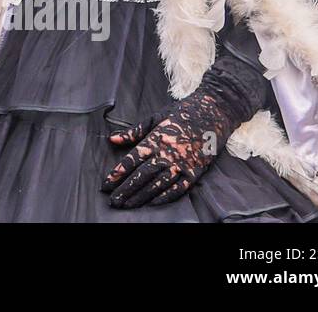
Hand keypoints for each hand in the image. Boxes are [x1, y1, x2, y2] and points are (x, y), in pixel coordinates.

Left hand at [102, 98, 234, 208]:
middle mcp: (166, 154)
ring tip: (128, 205)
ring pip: (158, 184)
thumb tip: (112, 138)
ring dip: (141, 196)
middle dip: (126, 190)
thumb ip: (133, 132)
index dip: (117, 174)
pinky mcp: (195, 172)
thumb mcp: (154, 118)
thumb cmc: (180, 114)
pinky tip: (154, 203)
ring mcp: (182, 164)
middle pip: (141, 176)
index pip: (131, 160)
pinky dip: (165, 197)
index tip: (106, 184)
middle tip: (113, 201)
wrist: (211, 114)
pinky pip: (179, 189)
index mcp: (154, 140)